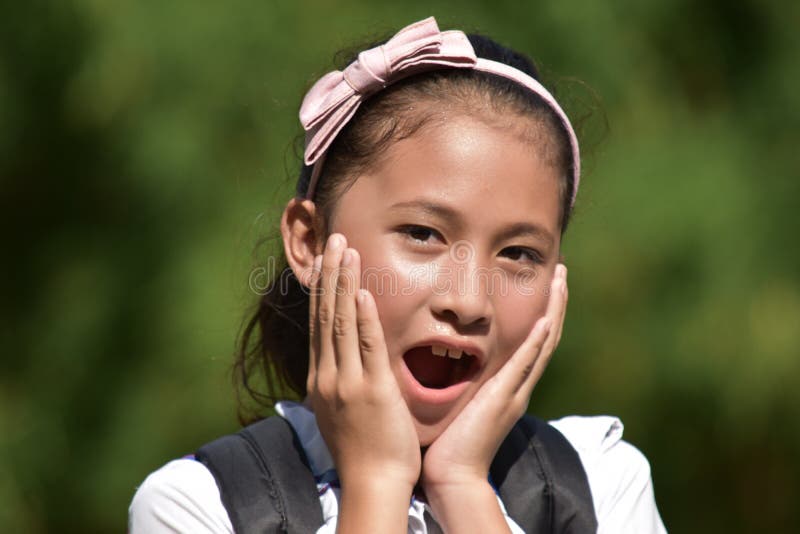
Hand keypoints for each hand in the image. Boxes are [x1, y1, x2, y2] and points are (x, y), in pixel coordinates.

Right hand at [306, 233, 419, 530]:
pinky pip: (366, 346)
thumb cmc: (363, 451)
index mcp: (321, 380)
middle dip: (329, 274)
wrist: (372, 484)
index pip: (318, 325)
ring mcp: (347, 382)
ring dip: (343, 282)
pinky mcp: (372, 390)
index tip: (324, 261)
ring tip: (345, 248)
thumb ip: (339, 384)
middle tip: (332, 239)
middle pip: (325, 315)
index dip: (322, 290)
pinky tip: (362, 291)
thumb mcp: (340, 412)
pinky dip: (362, 317)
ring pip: (341, 322)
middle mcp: (328, 376)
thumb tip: (338, 365)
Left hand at [420, 264, 568, 527]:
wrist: (453, 473)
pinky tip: (545, 318)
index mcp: (509, 384)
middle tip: (562, 270)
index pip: (532, 340)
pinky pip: (526, 364)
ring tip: (561, 279)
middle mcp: (519, 385)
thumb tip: (447, 354)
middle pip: (547, 335)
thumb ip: (464, 378)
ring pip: (543, 343)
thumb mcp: (461, 399)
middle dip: (555, 302)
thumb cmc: (449, 440)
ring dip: (554, 310)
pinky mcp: (505, 398)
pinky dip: (537, 341)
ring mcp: (516, 391)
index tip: (546, 283)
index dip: (542, 311)